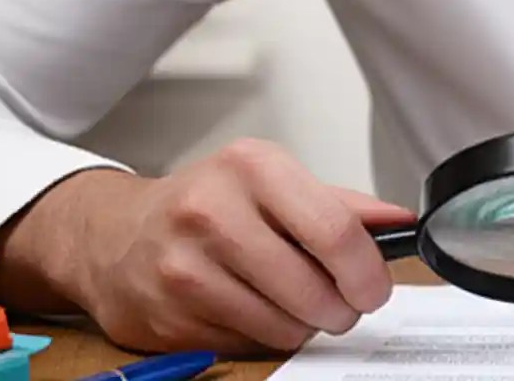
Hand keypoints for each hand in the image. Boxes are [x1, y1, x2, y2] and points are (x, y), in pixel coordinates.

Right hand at [0, 138, 414, 354]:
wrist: (112, 235)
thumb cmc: (207, 204)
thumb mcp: (271, 182)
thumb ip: (340, 204)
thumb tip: (401, 224)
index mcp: (251, 168)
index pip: (334, 231)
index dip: (367, 271)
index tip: (375, 287)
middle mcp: (212, 212)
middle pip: (313, 288)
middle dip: (342, 308)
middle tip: (342, 304)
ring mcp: (185, 268)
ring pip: (284, 325)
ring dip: (304, 325)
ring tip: (294, 303)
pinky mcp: (168, 318)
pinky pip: (248, 345)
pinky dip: (264, 337)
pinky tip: (252, 310)